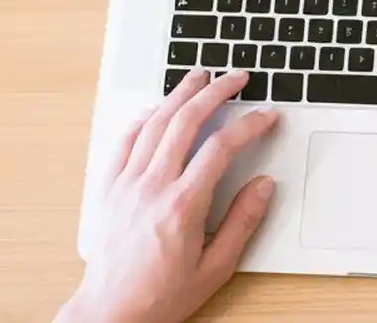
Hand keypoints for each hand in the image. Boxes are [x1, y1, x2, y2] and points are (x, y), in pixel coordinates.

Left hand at [57, 70, 279, 322]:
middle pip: (185, 122)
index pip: (221, 148)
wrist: (111, 313)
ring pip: (154, 123)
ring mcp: (126, 185)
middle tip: (236, 77)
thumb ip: (243, 222)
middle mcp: (151, 187)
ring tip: (199, 77)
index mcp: (182, 206)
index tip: (267, 116)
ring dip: (179, 94)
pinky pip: (124, 141)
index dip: (249, 125)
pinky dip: (143, 118)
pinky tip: (157, 108)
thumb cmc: (162, 295)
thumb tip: (264, 186)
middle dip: (215, 92)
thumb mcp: (216, 267)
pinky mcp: (109, 189)